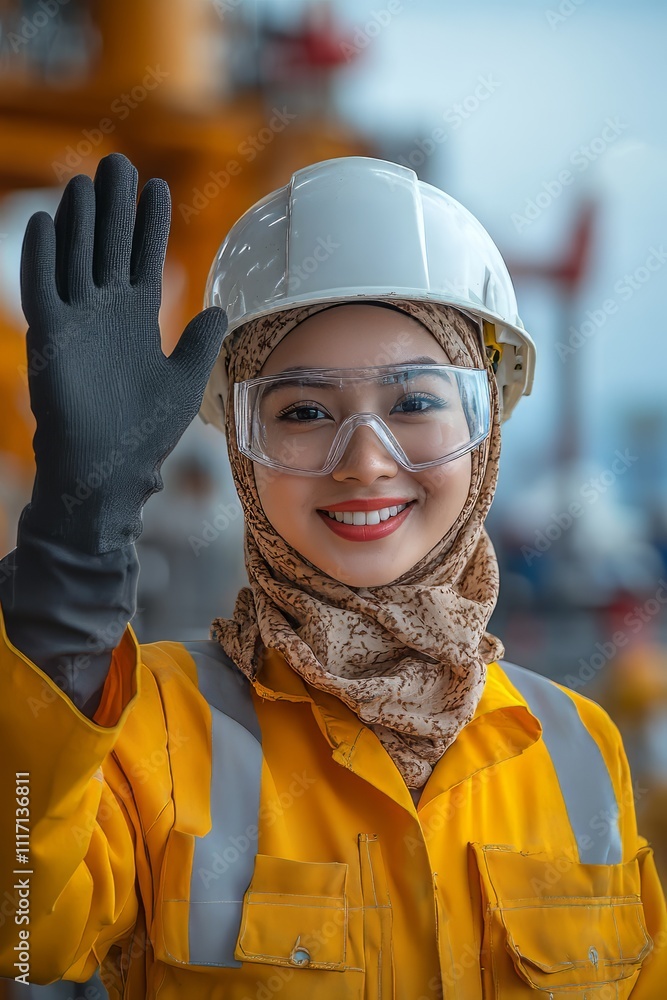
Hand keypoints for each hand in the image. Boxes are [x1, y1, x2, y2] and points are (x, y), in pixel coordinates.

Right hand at [19, 152, 226, 553]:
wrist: (107, 470)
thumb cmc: (145, 434)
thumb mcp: (183, 383)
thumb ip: (198, 345)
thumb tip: (219, 309)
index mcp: (139, 320)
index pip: (145, 260)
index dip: (150, 225)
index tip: (158, 186)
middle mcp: (106, 314)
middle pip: (109, 247)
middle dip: (115, 206)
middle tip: (118, 162)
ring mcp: (76, 323)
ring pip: (75, 258)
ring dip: (80, 221)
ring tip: (86, 180)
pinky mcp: (48, 339)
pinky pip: (41, 289)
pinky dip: (41, 258)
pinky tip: (44, 223)